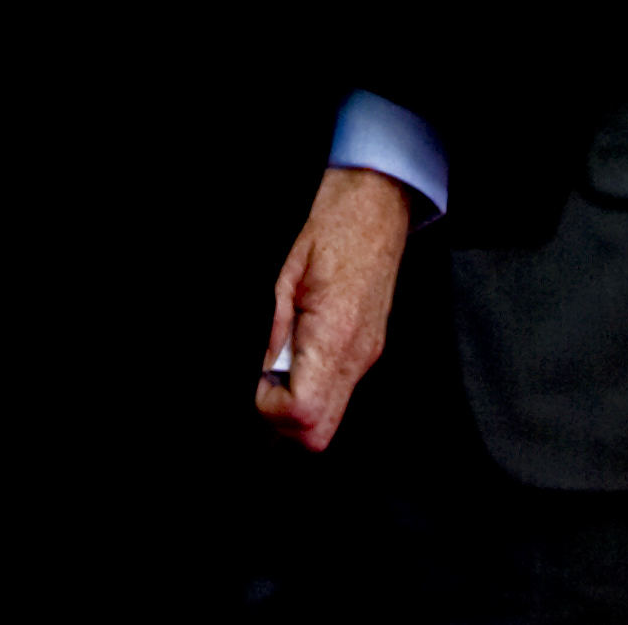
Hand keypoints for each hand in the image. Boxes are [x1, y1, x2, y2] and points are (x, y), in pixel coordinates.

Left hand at [255, 165, 409, 450]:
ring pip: (328, 417)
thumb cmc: (335, 218)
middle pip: (318, 432)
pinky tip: (289, 351)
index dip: (266, 409)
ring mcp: (366, 353)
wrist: (378, 196)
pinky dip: (307, 385)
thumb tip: (252, 370)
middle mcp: (358, 354)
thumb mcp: (284, 264)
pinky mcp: (367, 346)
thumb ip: (269, 323)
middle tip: (256, 380)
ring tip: (270, 363)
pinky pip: (335, 388)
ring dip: (292, 404)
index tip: (249, 381)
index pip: (303, 413)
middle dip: (278, 420)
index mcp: (336, 334)